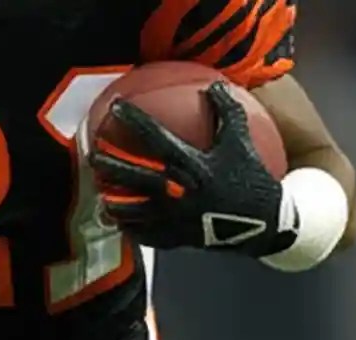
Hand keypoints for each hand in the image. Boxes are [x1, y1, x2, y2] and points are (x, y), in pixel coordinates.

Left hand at [90, 82, 296, 256]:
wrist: (263, 224)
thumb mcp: (242, 142)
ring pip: (131, 210)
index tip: (115, 107)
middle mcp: (177, 191)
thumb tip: (213, 85)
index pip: (155, 137)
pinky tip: (119, 221)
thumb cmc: (251, 179)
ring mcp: (172, 218)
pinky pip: (143, 234)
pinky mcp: (174, 238)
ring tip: (99, 194)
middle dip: (108, 164)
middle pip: (132, 176)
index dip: (134, 120)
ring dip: (112, 201)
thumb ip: (227, 112)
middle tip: (92, 155)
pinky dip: (129, 227)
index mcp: (192, 165)